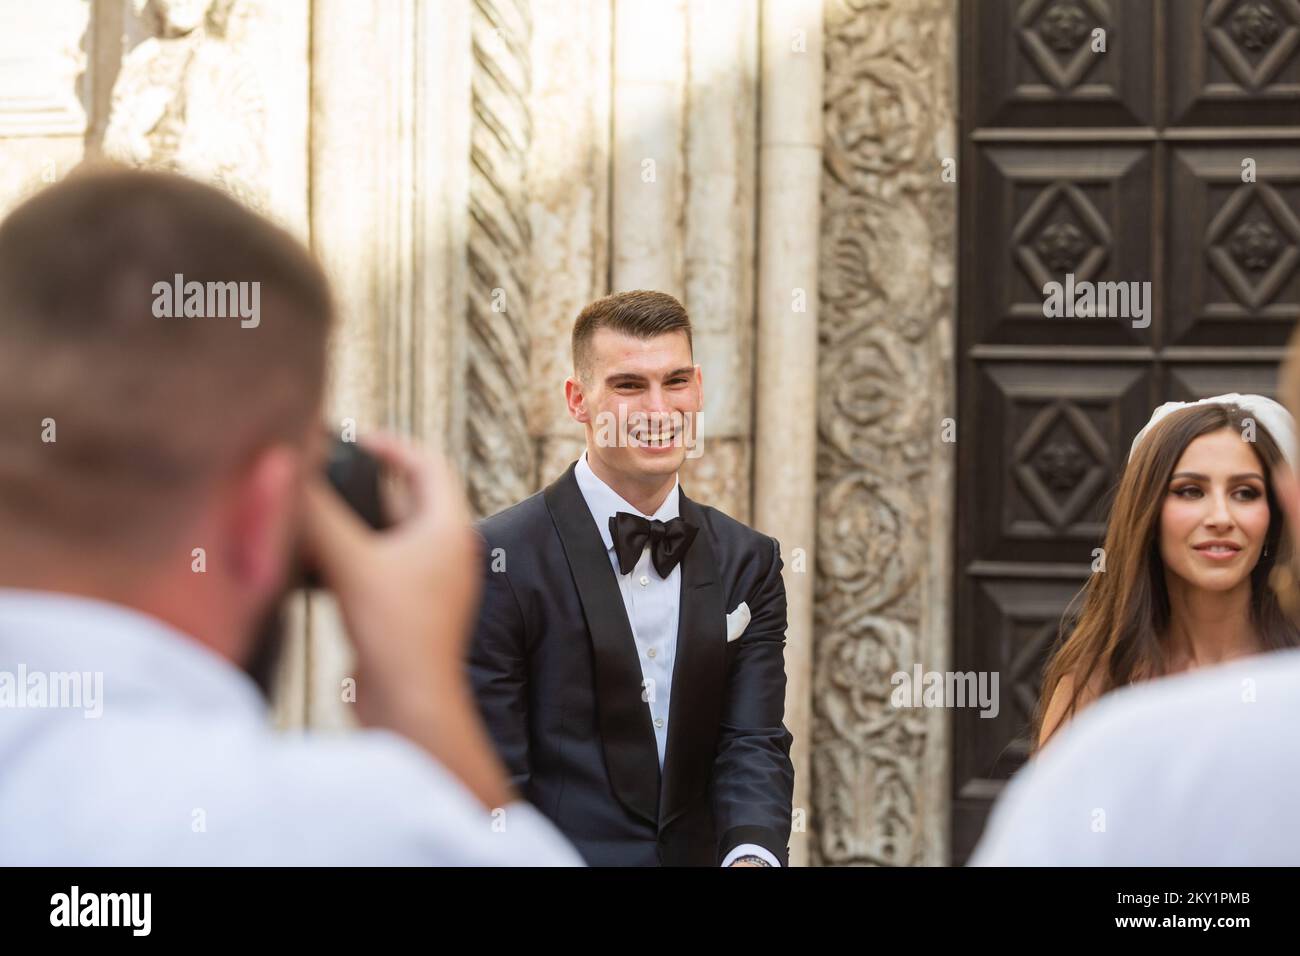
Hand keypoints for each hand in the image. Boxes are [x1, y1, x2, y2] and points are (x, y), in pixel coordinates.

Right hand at [301, 433, 509, 808]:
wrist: (409, 707)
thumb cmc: (397, 635)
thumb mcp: (352, 563)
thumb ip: (319, 516)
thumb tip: (286, 474)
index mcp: (449, 529)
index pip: (429, 464)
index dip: (392, 444)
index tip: (355, 437)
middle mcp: (446, 552)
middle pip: (408, 497)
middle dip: (366, 482)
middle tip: (327, 472)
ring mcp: (430, 583)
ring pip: (390, 535)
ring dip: (355, 521)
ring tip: (314, 512)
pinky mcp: (408, 612)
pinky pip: (380, 569)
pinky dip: (352, 557)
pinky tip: (314, 563)